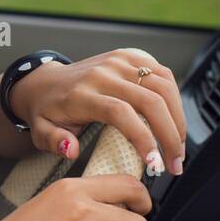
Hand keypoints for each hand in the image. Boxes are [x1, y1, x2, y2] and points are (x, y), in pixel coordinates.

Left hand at [9, 48, 186, 174]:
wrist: (45, 83)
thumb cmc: (47, 111)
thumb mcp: (40, 131)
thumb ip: (53, 141)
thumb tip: (72, 150)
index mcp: (81, 94)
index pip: (120, 112)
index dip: (142, 138)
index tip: (154, 163)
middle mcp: (103, 74)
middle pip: (150, 100)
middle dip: (170, 136)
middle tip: (174, 164)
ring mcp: (118, 61)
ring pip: (164, 86)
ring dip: (178, 119)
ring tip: (178, 147)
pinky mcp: (130, 56)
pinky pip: (163, 73)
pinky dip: (175, 98)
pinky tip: (174, 120)